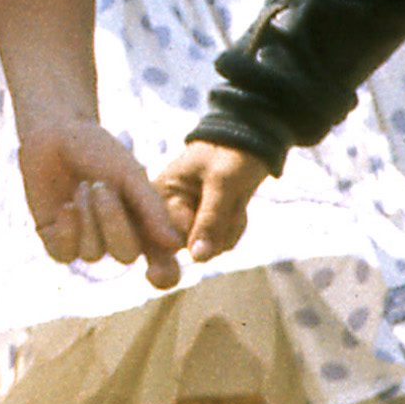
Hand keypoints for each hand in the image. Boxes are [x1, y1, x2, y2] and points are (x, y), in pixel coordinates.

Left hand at [15, 113, 185, 287]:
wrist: (55, 133)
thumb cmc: (98, 152)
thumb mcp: (130, 176)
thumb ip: (151, 208)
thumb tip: (174, 244)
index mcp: (144, 227)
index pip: (161, 264)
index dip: (163, 273)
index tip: (156, 273)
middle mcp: (118, 239)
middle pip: (125, 255)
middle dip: (113, 221)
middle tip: (101, 187)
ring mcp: (87, 241)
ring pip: (93, 253)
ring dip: (87, 217)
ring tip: (83, 186)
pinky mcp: (56, 240)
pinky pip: (65, 254)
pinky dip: (67, 230)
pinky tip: (66, 206)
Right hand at [155, 140, 270, 263]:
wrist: (249, 144)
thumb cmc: (230, 156)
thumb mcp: (222, 184)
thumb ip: (209, 221)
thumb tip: (196, 259)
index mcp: (156, 194)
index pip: (171, 236)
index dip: (201, 229)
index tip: (220, 204)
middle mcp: (163, 211)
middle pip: (189, 246)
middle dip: (219, 230)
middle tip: (231, 203)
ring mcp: (184, 219)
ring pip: (208, 248)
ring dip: (230, 228)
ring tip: (233, 201)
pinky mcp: (201, 224)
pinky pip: (219, 244)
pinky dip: (234, 228)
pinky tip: (235, 207)